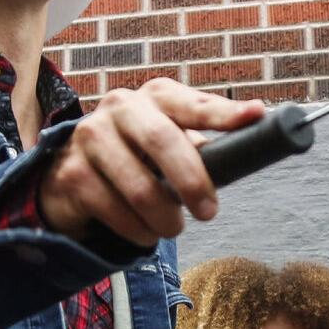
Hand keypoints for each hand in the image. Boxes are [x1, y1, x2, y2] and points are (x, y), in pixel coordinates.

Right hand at [39, 78, 264, 246]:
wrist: (72, 173)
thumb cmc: (138, 156)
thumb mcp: (170, 143)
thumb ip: (203, 145)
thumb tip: (252, 135)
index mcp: (155, 96)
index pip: (194, 103)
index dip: (225, 112)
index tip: (256, 116)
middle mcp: (121, 106)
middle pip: (163, 141)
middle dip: (192, 182)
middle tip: (209, 213)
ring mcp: (91, 136)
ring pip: (141, 188)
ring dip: (164, 220)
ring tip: (171, 227)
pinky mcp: (72, 172)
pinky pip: (117, 213)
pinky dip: (138, 233)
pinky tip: (142, 232)